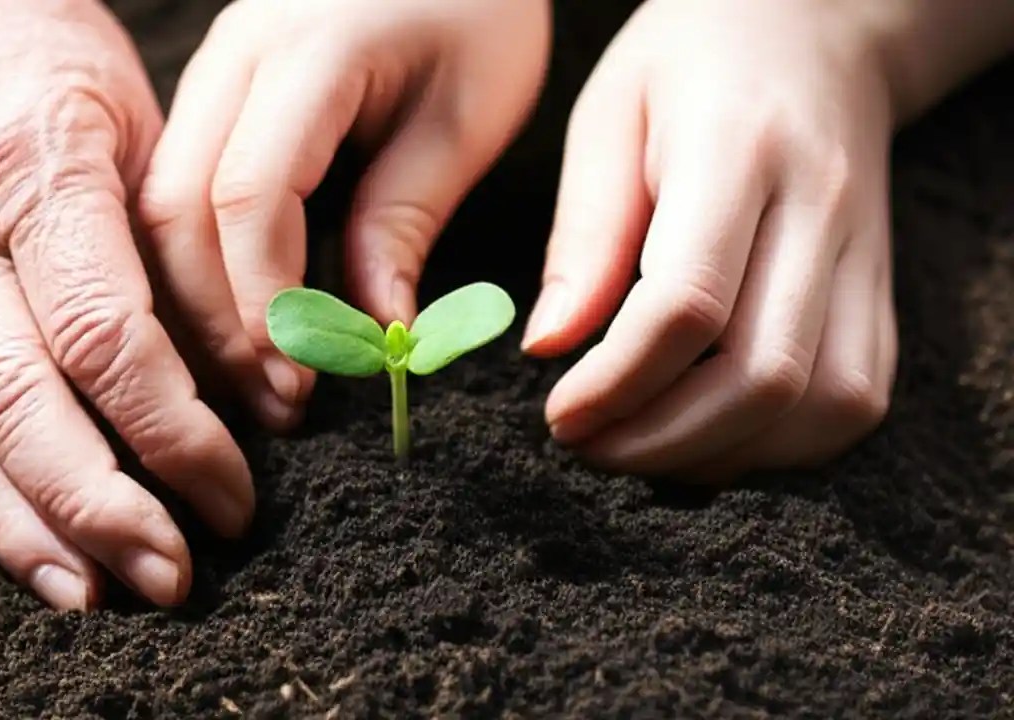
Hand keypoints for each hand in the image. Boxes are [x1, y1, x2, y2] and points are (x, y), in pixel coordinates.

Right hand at [0, 1, 252, 608]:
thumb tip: (246, 381)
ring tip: (84, 591)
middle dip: (100, 505)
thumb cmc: (37, 53)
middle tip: (169, 575)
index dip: (172, 428)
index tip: (230, 490)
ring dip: (15, 523)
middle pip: (20, 398)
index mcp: (36, 171)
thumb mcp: (136, 120)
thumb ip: (180, 250)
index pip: (105, 332)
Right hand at [139, 0, 549, 417]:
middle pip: (176, 211)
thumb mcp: (467, 116)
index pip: (248, 196)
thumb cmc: (477, 9)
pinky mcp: (216, 97)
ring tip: (262, 383)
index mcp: (304, 54)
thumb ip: (406, 219)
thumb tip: (370, 329)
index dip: (264, 300)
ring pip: (161, 209)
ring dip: (201, 304)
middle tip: (277, 404)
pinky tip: (242, 324)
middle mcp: (234, 62)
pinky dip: (203, 268)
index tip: (302, 376)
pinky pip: (180, 194)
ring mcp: (214, 75)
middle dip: (216, 320)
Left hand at [522, 0, 901, 479]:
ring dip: (720, 454)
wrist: (813, 32)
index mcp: (739, 149)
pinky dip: (778, 445)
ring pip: (823, 404)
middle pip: (763, 374)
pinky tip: (708, 433)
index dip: (617, 383)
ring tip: (640, 446)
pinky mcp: (882, 291)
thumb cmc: (688, 66)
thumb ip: (584, 234)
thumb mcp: (607, 116)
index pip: (690, 302)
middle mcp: (821, 207)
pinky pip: (853, 402)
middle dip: (661, 440)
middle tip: (586, 445)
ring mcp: (866, 255)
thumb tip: (548, 348)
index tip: (559, 414)